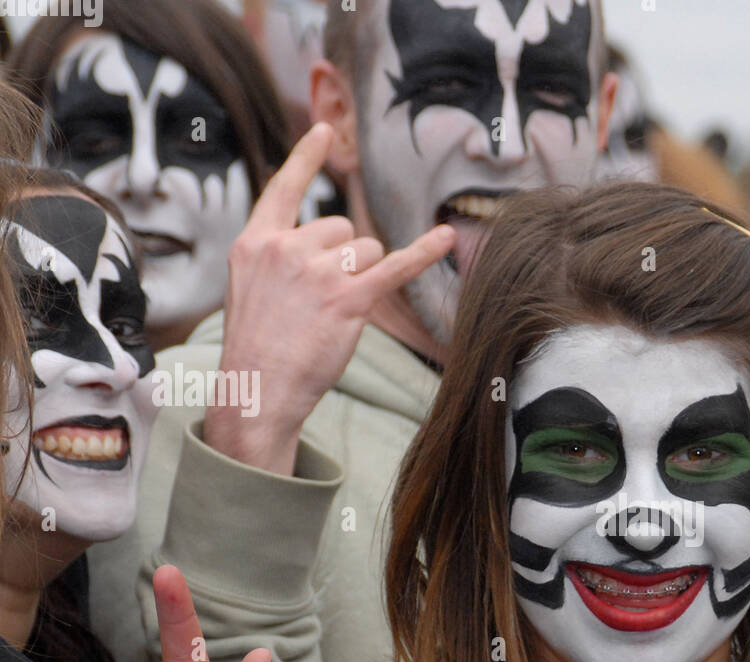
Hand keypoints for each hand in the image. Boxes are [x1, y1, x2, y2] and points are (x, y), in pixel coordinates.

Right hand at [207, 122, 455, 474]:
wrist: (257, 390)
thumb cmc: (258, 348)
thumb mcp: (250, 288)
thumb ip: (279, 256)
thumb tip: (326, 242)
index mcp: (256, 242)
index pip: (283, 188)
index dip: (306, 159)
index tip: (323, 130)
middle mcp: (286, 247)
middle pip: (342, 229)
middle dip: (343, 259)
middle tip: (319, 302)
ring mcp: (317, 271)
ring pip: (366, 251)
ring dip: (363, 279)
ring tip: (332, 314)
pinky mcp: (349, 299)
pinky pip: (395, 267)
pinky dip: (424, 252)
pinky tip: (446, 236)